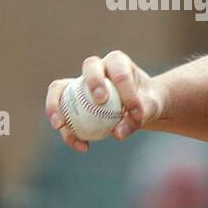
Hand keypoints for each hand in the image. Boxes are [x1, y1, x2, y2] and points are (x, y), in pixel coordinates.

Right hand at [45, 50, 163, 152]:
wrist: (140, 107)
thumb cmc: (147, 102)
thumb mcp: (151, 108)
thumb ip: (139, 117)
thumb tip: (118, 134)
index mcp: (118, 62)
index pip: (120, 71)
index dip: (127, 90)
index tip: (136, 112)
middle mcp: (98, 67)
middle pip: (89, 67)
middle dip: (93, 81)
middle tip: (101, 101)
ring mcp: (80, 82)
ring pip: (61, 88)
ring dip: (56, 106)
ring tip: (60, 126)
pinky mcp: (71, 99)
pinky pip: (62, 111)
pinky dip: (68, 129)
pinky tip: (81, 145)